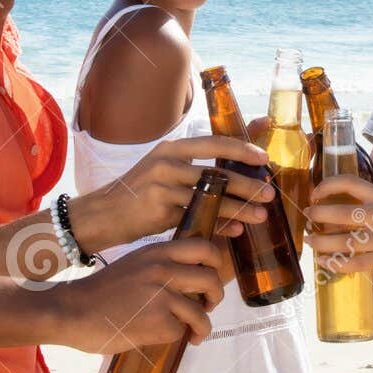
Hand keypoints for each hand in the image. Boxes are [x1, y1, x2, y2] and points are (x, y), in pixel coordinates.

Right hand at [52, 238, 224, 354]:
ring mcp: (162, 296)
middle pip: (211, 279)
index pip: (203, 247)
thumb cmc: (100, 293)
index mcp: (157, 252)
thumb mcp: (133, 265)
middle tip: (208, 306)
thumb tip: (189, 279)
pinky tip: (164, 338)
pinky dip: (177, 338)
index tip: (213, 274)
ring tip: (194, 333)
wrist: (72, 312)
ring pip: (201, 312)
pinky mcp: (159, 322)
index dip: (216, 261)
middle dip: (216, 297)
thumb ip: (159, 267)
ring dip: (202, 326)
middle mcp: (163, 269)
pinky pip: (181, 331)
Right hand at [71, 135, 274, 245]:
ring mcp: (162, 184)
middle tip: (269, 193)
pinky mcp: (159, 209)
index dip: (241, 148)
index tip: (263, 158)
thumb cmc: (139, 195)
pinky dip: (220, 224)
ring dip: (240, 207)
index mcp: (172, 147)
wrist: (103, 215)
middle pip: (217, 171)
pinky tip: (236, 230)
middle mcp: (167, 162)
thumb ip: (193, 169)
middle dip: (247, 183)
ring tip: (261, 215)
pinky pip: (198, 217)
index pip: (214, 142)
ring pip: (211, 197)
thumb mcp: (162, 171)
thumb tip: (234, 175)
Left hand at [305, 174, 372, 273]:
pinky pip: (355, 263)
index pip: (351, 183)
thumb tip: (341, 194)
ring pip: (345, 242)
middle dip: (318, 215)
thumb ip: (371, 198)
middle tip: (307, 217)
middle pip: (342, 214)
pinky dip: (335, 263)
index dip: (328, 185)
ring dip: (321, 242)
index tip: (315, 193)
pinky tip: (323, 261)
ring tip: (309, 241)